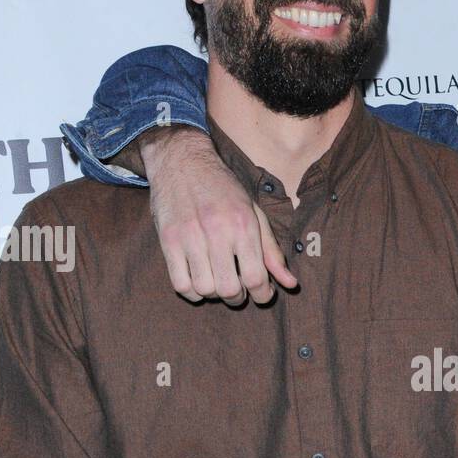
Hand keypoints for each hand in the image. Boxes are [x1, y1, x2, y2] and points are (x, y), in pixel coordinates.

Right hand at [140, 127, 297, 305]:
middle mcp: (216, 231)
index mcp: (243, 224)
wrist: (182, 160)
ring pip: (204, 289)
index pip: (255, 277)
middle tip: (239, 290)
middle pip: (229, 289)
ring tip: (218, 282)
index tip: (262, 294)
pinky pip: (180, 284)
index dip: (262, 294)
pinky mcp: (167, 241)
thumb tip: (290, 284)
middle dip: (238, 297)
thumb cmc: (223, 189)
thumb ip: (272, 251)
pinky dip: (192, 291)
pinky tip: (199, 281)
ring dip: (214, 294)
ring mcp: (189, 237)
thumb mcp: (254, 213)